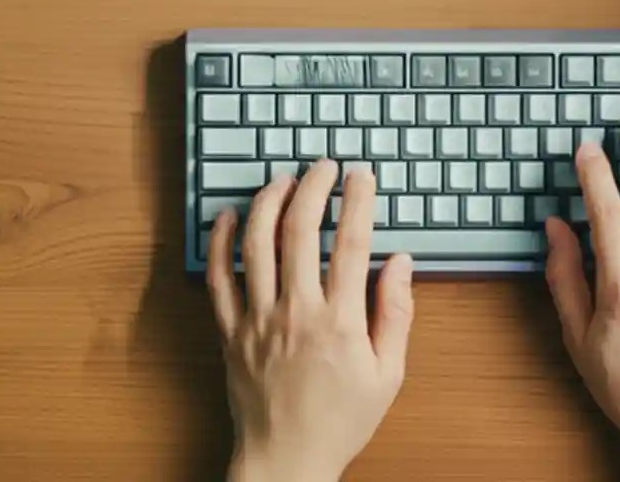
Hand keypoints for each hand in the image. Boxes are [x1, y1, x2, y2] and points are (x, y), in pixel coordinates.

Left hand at [207, 161, 414, 481]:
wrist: (285, 462)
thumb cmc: (340, 421)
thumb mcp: (389, 374)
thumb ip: (396, 313)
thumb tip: (401, 262)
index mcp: (341, 322)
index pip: (353, 244)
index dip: (359, 201)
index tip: (362, 177)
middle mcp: (297, 313)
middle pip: (301, 231)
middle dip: (314, 187)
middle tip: (323, 167)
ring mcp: (258, 320)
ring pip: (257, 245)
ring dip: (269, 202)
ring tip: (283, 180)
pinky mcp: (230, 332)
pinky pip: (218, 278)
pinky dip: (221, 242)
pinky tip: (230, 216)